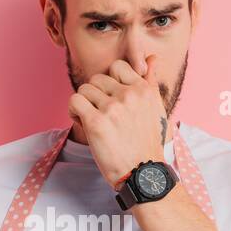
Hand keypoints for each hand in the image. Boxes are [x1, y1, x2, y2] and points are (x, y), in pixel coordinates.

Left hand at [68, 54, 169, 189]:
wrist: (143, 173)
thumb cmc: (148, 143)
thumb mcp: (156, 109)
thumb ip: (150, 81)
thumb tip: (151, 57)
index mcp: (144, 90)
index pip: (117, 67)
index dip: (109, 83)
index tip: (110, 99)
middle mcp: (129, 95)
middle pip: (97, 78)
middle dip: (94, 95)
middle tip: (98, 112)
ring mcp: (112, 108)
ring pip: (84, 89)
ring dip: (83, 103)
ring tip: (90, 118)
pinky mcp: (96, 122)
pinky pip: (75, 101)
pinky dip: (73, 111)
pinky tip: (81, 122)